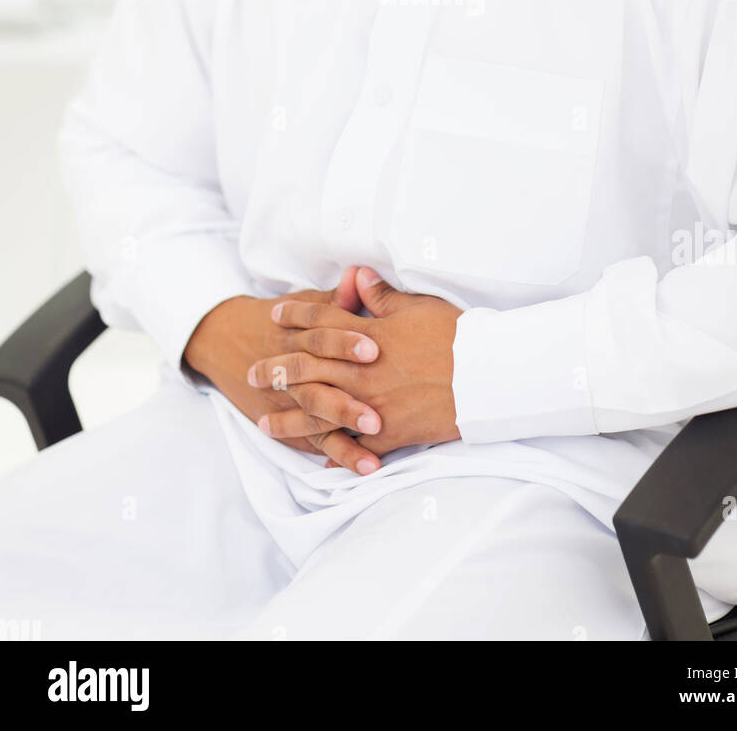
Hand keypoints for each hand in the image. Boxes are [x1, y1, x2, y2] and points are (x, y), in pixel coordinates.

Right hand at [182, 266, 383, 470]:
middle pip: (316, 386)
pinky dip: (336, 454)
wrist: (225, 339)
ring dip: (343, 439)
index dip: (345, 341)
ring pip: (314, 420)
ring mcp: (286, 400)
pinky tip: (362, 465)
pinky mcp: (287, 421)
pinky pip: (312, 440)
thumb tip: (359, 274)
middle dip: (344, 404)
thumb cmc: (280, 320)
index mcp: (298, 334)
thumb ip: (335, 298)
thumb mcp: (304, 303)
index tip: (374, 348)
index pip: (321, 336)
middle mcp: (290, 370)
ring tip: (373, 455)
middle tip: (376, 419)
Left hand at [248, 266, 463, 473]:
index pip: (320, 320)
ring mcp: (368, 405)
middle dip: (275, 369)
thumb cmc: (454, 335)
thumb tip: (356, 275)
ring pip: (317, 413)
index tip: (275, 314)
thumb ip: (380, 296)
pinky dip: (334, 455)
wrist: (484, 375)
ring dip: (288, 419)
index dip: (295, 314)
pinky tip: (316, 461)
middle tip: (252, 372)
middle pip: (306, 368)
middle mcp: (358, 371)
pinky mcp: (387, 434)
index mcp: (364, 336)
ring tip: (264, 424)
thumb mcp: (416, 306)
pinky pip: (353, 449)